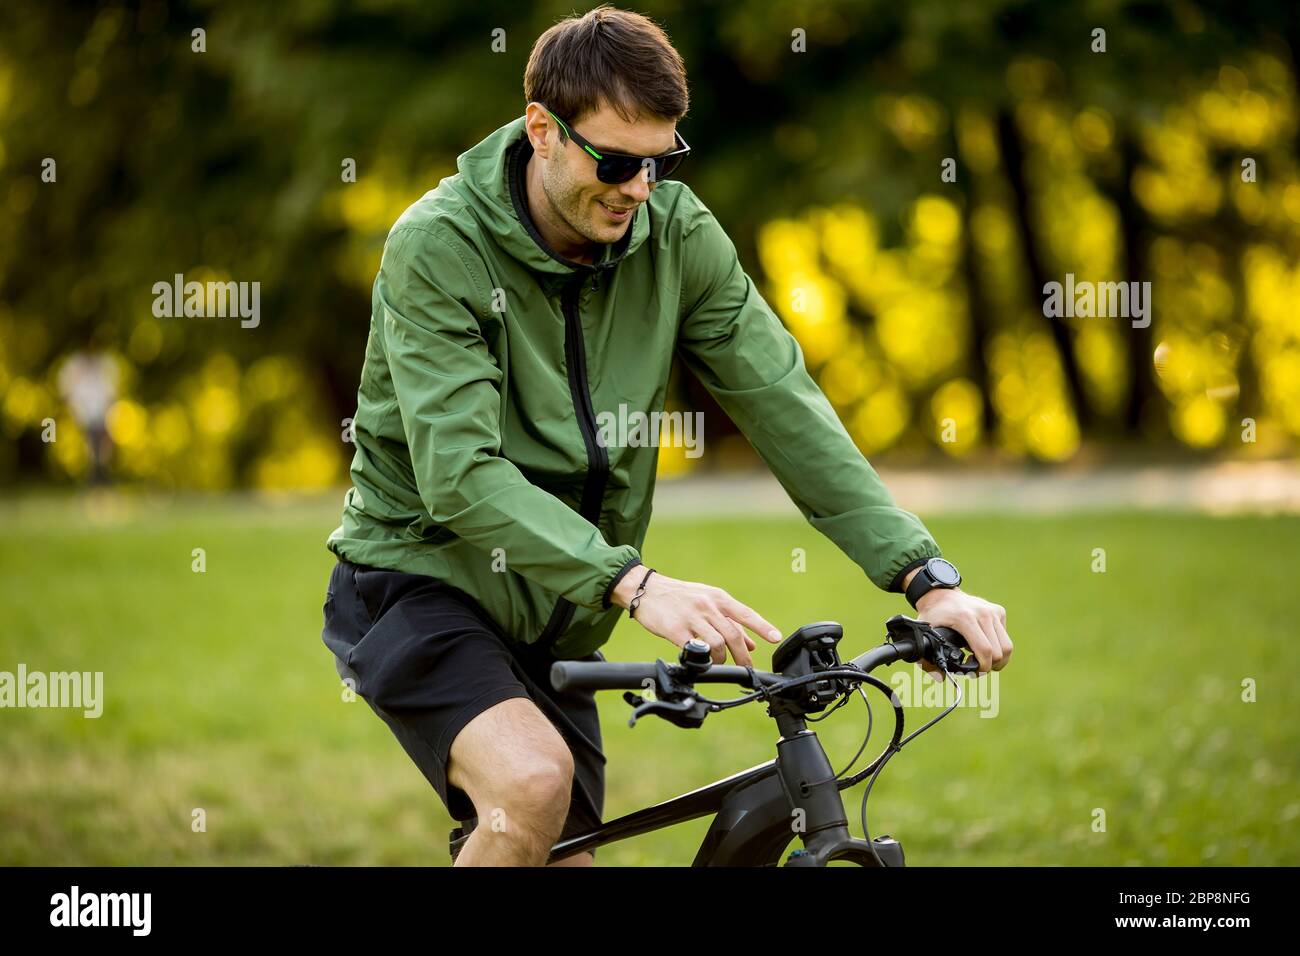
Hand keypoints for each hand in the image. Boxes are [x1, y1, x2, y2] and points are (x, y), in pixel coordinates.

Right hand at [612, 568, 781, 666]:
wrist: (644, 590)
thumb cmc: (678, 596)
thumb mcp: (706, 601)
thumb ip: (728, 621)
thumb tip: (751, 643)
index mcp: (717, 598)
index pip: (745, 613)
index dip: (762, 626)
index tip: (775, 638)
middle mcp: (707, 606)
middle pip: (732, 635)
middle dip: (742, 655)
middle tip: (746, 668)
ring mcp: (692, 617)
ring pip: (717, 644)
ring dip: (721, 659)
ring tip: (719, 663)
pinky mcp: (675, 629)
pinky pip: (695, 649)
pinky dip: (702, 659)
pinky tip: (701, 661)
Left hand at [903, 572, 1011, 677]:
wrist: (940, 593)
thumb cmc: (933, 615)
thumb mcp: (926, 635)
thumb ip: (928, 659)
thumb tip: (940, 677)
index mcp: (965, 619)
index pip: (985, 650)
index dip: (984, 667)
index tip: (975, 671)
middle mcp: (982, 613)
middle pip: (1000, 651)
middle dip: (991, 666)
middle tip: (978, 668)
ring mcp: (992, 611)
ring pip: (1007, 645)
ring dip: (998, 659)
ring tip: (984, 660)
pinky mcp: (998, 611)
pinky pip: (1005, 636)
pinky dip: (998, 645)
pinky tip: (984, 644)